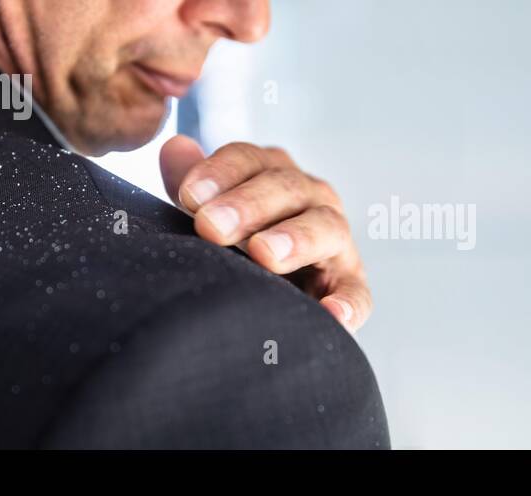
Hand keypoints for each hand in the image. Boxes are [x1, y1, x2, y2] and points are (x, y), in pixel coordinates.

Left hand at [159, 135, 370, 331]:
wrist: (271, 296)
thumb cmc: (238, 245)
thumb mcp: (212, 212)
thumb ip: (194, 184)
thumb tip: (174, 147)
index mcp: (275, 174)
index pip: (250, 160)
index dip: (220, 173)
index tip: (189, 196)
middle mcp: (312, 198)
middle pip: (286, 188)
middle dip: (249, 205)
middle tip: (211, 226)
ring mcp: (336, 241)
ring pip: (326, 228)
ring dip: (297, 238)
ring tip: (266, 255)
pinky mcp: (350, 285)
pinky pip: (356, 294)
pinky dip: (347, 302)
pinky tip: (331, 313)